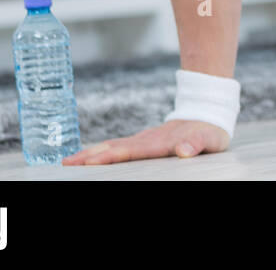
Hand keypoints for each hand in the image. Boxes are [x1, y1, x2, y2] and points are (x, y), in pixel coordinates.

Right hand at [61, 119, 229, 165]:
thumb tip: (184, 151)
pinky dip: (102, 152)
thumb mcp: (209, 138)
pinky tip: (91, 158)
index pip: (129, 151)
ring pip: (113, 146)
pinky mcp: (145, 142)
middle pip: (113, 148)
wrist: (209, 111)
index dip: (109, 157)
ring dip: (91, 154)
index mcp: (158, 143)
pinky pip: (119, 147)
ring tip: (69, 161)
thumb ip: (196, 143)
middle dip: (89, 156)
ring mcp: (144, 140)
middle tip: (66, 164)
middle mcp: (147, 140)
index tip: (88, 162)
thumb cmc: (210, 130)